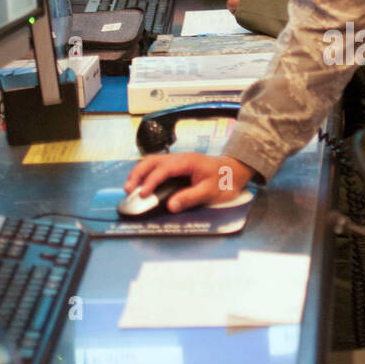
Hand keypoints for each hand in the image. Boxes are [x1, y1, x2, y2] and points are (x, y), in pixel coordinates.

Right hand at [123, 153, 253, 212]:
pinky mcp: (177, 165)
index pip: (163, 169)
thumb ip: (190, 198)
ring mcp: (178, 160)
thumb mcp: (210, 192)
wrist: (235, 170)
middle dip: (137, 174)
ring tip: (131, 187)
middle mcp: (180, 158)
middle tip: (129, 190)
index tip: (143, 194)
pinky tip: (142, 184)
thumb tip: (171, 206)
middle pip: (152, 161)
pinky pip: (157, 166)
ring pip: (152, 161)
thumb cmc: (225, 180)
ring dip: (139, 173)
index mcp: (187, 162)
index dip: (150, 181)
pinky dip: (146, 173)